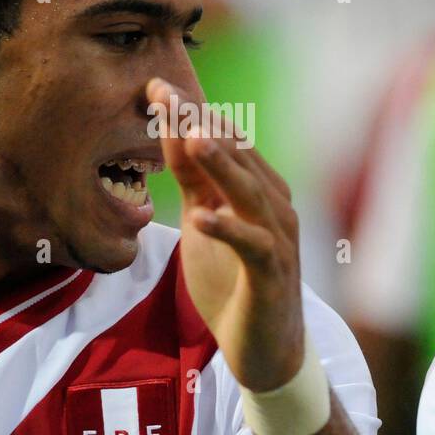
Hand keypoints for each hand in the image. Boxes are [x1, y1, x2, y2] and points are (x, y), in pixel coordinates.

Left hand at [149, 77, 304, 391]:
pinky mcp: (272, 275)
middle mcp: (275, 208)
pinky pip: (253, 247)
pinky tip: (204, 217)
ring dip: (223, 167)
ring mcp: (278, 241)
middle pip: (238, 159)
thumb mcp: (207, 223)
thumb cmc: (236, 283)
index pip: (226, 144)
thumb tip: (176, 133)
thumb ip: (196, 182)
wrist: (266, 347)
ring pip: (251, 195)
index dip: (193, 116)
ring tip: (194, 139)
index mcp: (260, 192)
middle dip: (202, 126)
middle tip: (168, 95)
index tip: (156, 87)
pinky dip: (230, 230)